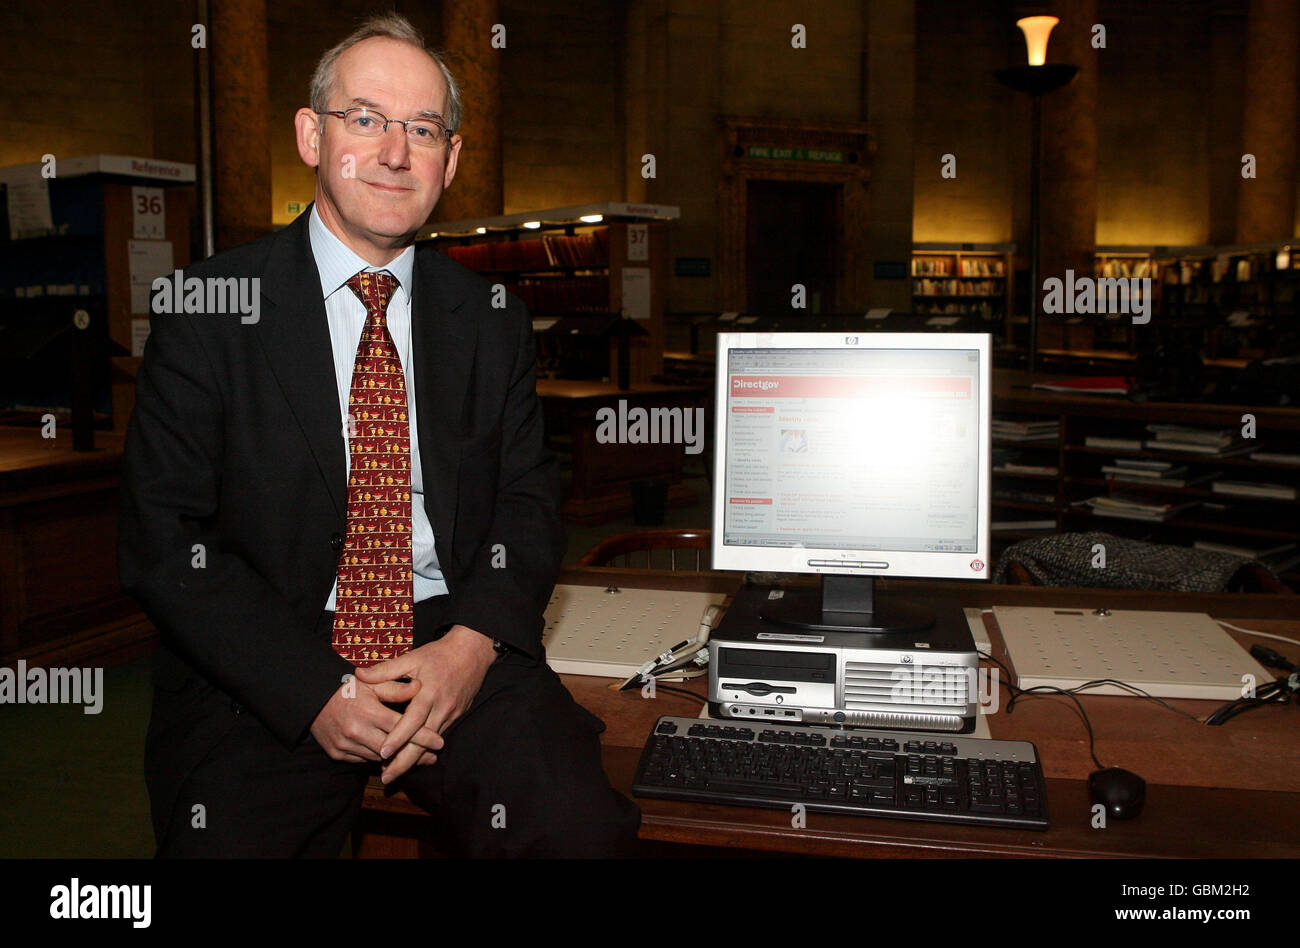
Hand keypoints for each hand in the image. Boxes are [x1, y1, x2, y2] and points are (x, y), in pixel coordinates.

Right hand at [309, 674, 445, 762]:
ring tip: (418, 758)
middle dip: (414, 754)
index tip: (439, 742)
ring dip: (397, 758)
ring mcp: (345, 744)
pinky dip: (376, 757)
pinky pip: (362, 760)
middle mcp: (356, 731)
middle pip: (392, 749)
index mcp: (368, 711)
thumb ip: (396, 687)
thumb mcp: (371, 683)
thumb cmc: (347, 688)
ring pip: (378, 757)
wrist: (312, 698)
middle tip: (433, 757)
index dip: (422, 736)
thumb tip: (420, 686)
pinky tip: (390, 757)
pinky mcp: (337, 753)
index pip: (402, 727)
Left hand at [352, 624, 497, 782]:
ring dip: (414, 759)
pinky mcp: (456, 716)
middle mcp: (441, 707)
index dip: (398, 738)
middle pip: (422, 742)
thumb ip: (385, 669)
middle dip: (404, 762)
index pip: (412, 721)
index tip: (383, 754)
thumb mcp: (412, 657)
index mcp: (429, 693)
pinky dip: (425, 749)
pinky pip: (439, 736)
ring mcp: (451, 714)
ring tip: (394, 772)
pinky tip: (413, 756)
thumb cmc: (439, 654)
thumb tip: (359, 674)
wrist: (472, 652)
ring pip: (431, 744)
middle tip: (387, 777)